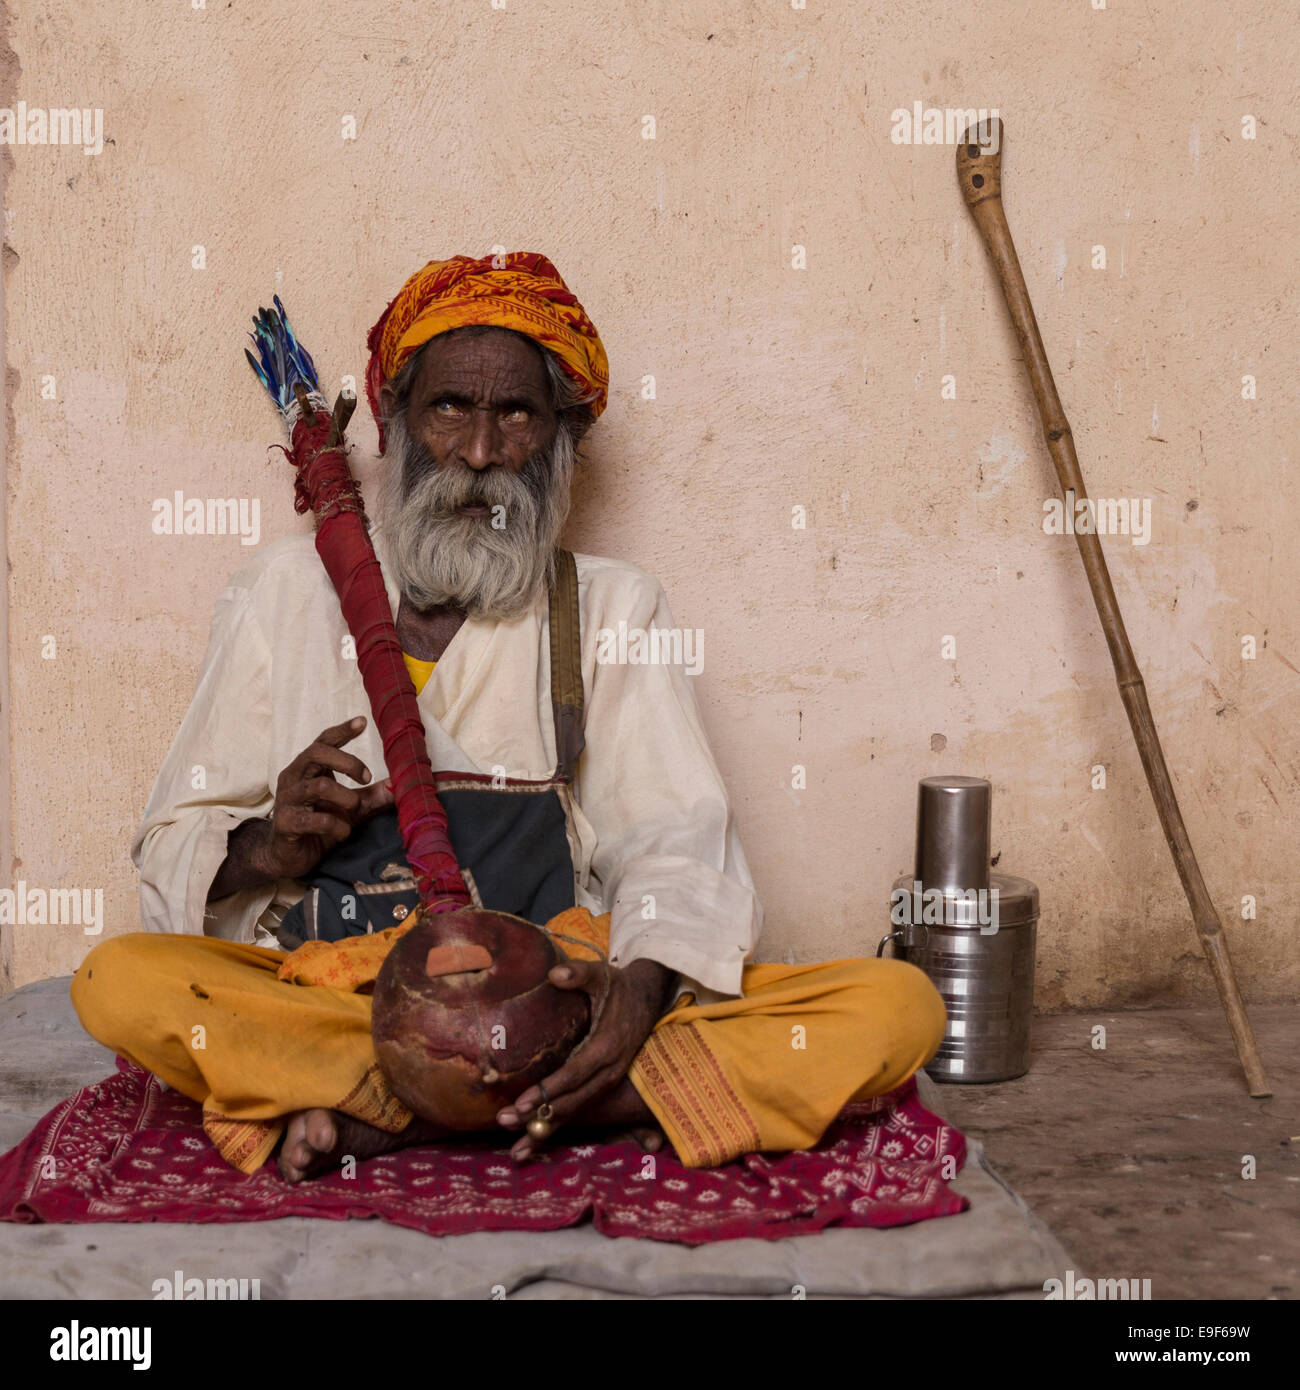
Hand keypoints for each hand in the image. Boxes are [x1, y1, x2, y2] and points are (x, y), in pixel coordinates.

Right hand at [261, 716, 394, 879]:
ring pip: (317, 786)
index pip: (324, 741)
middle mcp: (294, 777)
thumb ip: (372, 795)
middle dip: (347, 761)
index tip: (363, 721)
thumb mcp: (351, 809)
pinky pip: (313, 819)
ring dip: (344, 795)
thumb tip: (401, 785)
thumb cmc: (319, 826)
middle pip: (316, 753)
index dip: (342, 731)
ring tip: (355, 806)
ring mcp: (287, 799)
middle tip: (366, 777)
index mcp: (309, 768)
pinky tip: (342, 832)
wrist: (289, 858)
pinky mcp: (285, 823)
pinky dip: (335, 825)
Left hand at [496, 957, 671, 1161]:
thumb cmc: (619, 986)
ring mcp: (607, 1081)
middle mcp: (609, 1071)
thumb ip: (579, 973)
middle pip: (572, 1101)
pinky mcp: (603, 1084)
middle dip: (539, 1116)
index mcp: (607, 1047)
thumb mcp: (601, 975)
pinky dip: (558, 1126)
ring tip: (516, 1150)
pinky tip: (534, 1141)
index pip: (574, 1074)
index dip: (548, 1091)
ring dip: (546, 1129)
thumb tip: (555, 974)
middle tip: (505, 1121)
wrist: (648, 997)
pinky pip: (580, 1109)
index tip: (522, 1103)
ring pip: (576, 1111)